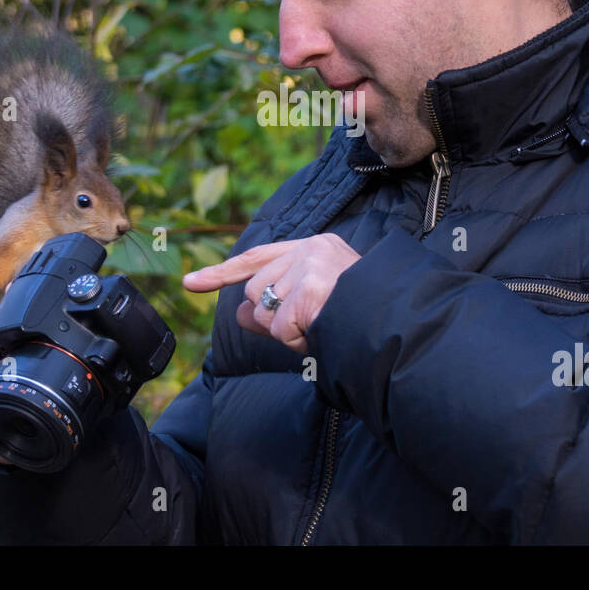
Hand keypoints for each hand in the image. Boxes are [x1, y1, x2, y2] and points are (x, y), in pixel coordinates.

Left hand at [182, 234, 360, 352]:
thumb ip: (276, 308)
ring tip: (322, 327)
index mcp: (316, 249)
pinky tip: (321, 333)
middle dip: (273, 318)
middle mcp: (311, 249)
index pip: (257, 258)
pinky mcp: (309, 290)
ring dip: (286, 330)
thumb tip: (242, 314)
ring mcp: (310, 267)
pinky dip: (296, 340)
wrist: (398, 321)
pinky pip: (281, 328)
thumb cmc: (363, 317)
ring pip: (264, 308)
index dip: (221, 273)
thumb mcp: (315, 310)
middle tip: (311, 326)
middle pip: (256, 289)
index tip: (190, 283)